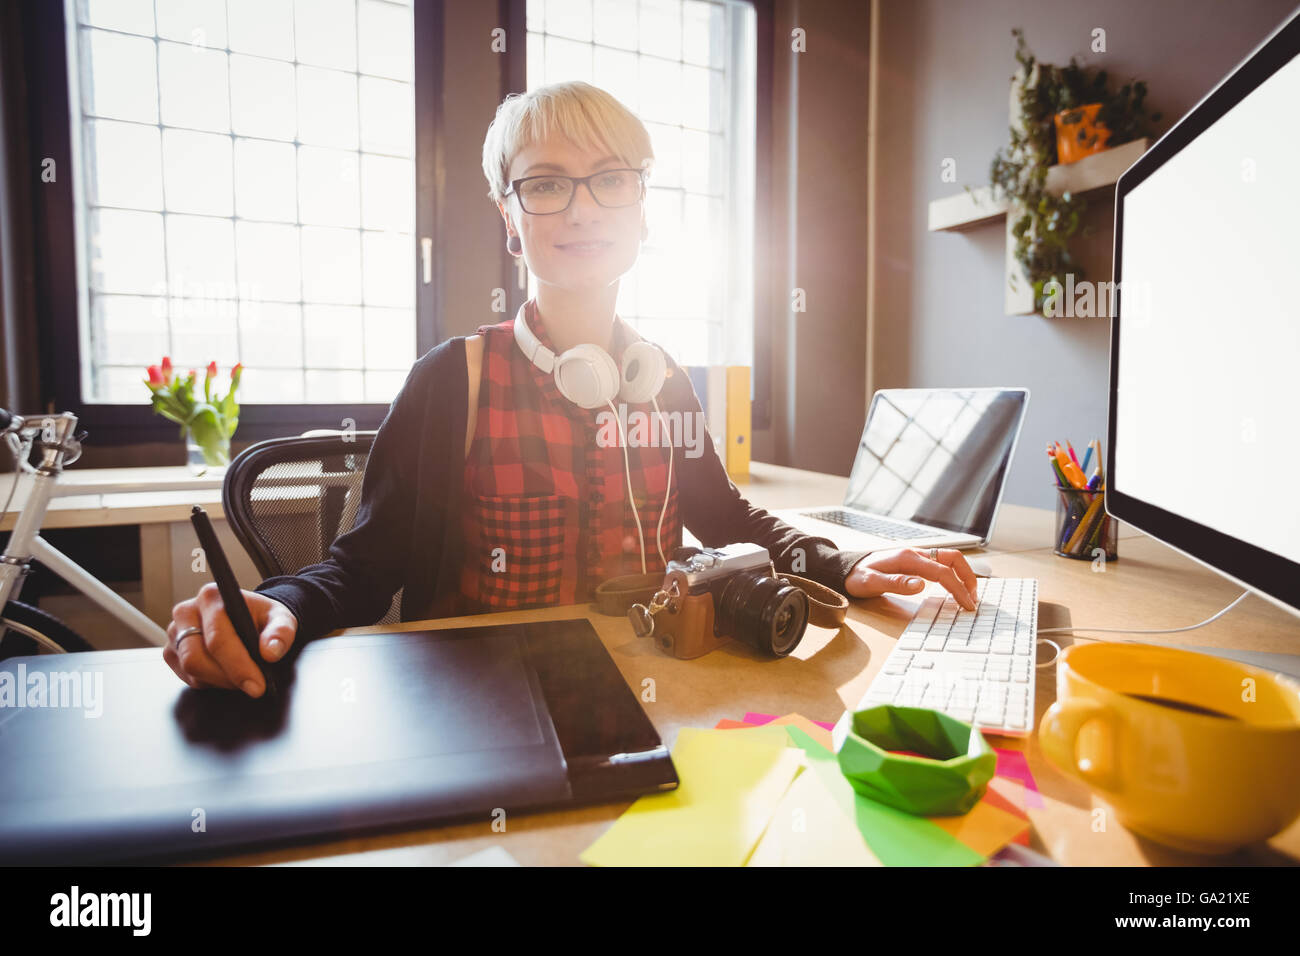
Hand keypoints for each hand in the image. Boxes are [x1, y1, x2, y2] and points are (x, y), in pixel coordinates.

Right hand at [164, 584, 298, 695]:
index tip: (257, 685)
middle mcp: (186, 612)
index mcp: (211, 597)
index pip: (218, 638)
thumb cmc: (261, 617)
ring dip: (220, 681)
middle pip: (196, 658)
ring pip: (190, 670)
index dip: (238, 665)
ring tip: (242, 676)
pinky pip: (186, 677)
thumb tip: (270, 652)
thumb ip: (281, 632)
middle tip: (254, 686)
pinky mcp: (171, 652)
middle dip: (228, 678)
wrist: (246, 617)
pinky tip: (226, 673)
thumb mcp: (281, 618)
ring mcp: (175, 633)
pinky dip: (209, 682)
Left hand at [844, 547, 978, 610]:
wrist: (846, 569)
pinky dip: (953, 574)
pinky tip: (953, 587)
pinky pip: (940, 564)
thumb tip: (920, 585)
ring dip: (962, 574)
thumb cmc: (857, 576)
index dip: (958, 588)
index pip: (943, 572)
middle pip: (953, 559)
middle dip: (968, 577)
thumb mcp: (871, 583)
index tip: (967, 604)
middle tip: (973, 598)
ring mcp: (916, 556)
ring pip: (949, 559)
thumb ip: (896, 583)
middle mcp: (915, 554)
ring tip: (968, 594)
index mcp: (908, 558)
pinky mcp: (915, 561)